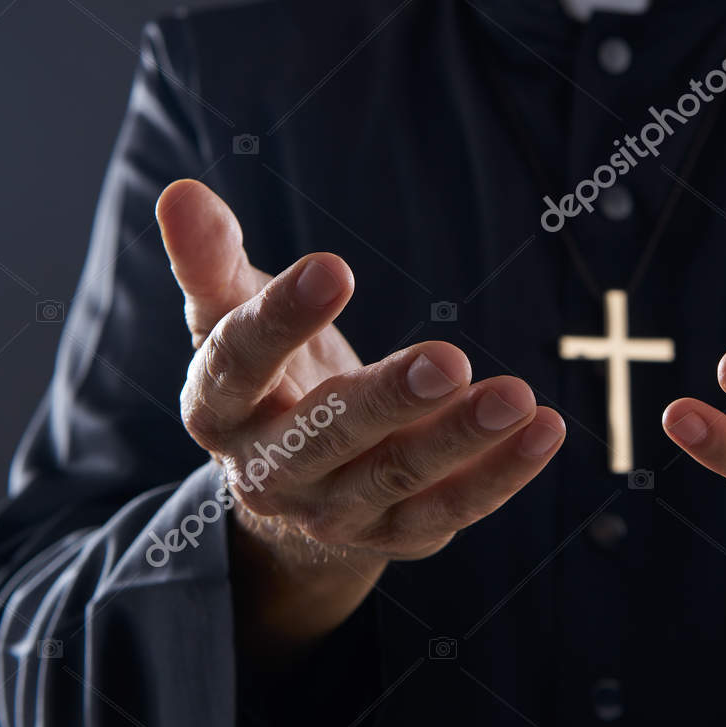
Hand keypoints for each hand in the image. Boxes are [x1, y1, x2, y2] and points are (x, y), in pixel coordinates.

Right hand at [156, 180, 565, 645]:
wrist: (292, 489)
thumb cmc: (268, 376)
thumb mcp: (231, 319)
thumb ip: (211, 261)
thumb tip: (180, 191)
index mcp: (219, 408)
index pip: (239, 363)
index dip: (282, 317)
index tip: (334, 267)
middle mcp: (269, 471)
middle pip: (325, 435)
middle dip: (386, 400)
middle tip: (447, 359)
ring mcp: (334, 510)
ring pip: (397, 476)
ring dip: (459, 438)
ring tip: (517, 395)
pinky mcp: (397, 534)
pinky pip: (451, 507)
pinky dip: (501, 474)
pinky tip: (545, 429)